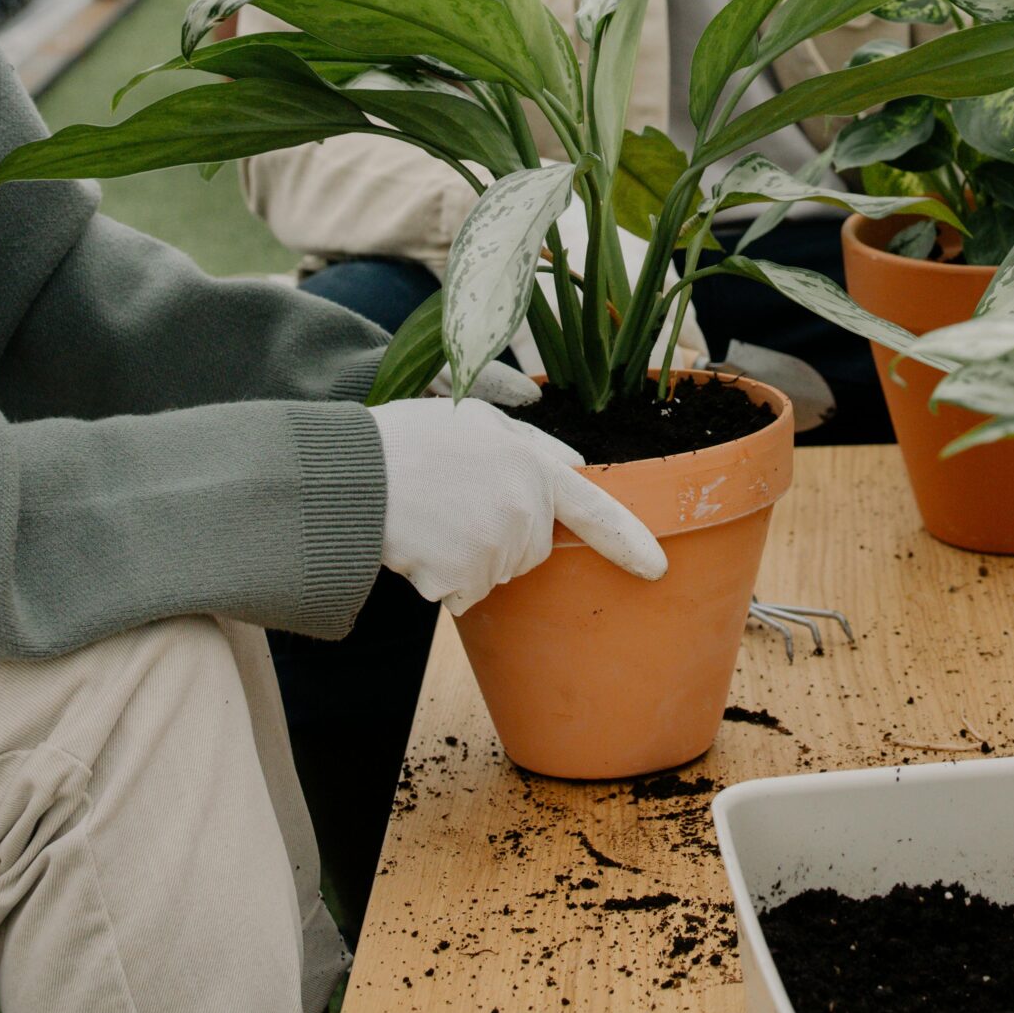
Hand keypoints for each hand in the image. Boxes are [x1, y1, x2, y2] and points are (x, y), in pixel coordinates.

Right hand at [370, 396, 666, 614]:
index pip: (594, 508)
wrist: (356, 474)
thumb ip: (535, 445)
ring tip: (432, 517)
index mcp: (533, 467)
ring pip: (496, 571)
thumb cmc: (413, 440)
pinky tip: (420, 545)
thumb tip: (577, 465)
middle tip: (455, 499)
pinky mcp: (464, 582)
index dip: (627, 540)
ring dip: (468, 555)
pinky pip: (463, 593)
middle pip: (533, 546)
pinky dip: (441, 579)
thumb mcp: (481, 419)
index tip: (657, 567)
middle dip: (503, 532)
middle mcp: (524, 511)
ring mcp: (496, 549)